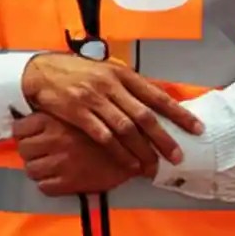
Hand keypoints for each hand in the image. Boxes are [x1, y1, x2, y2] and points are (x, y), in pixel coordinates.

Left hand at [14, 112, 147, 195]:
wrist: (138, 152)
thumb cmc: (111, 125)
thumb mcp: (87, 106)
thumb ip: (65, 108)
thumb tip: (41, 101)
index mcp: (57, 120)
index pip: (19, 128)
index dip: (20, 133)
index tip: (26, 136)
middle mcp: (56, 139)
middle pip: (23, 149)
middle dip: (27, 152)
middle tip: (35, 152)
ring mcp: (62, 161)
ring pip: (31, 169)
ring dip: (36, 169)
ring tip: (45, 166)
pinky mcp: (70, 182)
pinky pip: (44, 186)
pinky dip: (46, 184)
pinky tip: (55, 180)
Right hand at [20, 53, 203, 171]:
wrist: (39, 72)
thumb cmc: (74, 72)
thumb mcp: (104, 70)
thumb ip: (126, 85)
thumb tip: (155, 101)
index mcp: (121, 73)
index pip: (156, 95)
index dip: (178, 113)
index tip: (195, 128)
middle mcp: (110, 85)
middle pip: (144, 116)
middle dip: (163, 139)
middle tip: (176, 156)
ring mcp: (94, 99)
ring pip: (125, 128)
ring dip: (142, 150)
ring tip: (152, 166)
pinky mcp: (77, 112)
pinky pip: (103, 136)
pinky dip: (118, 152)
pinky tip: (127, 163)